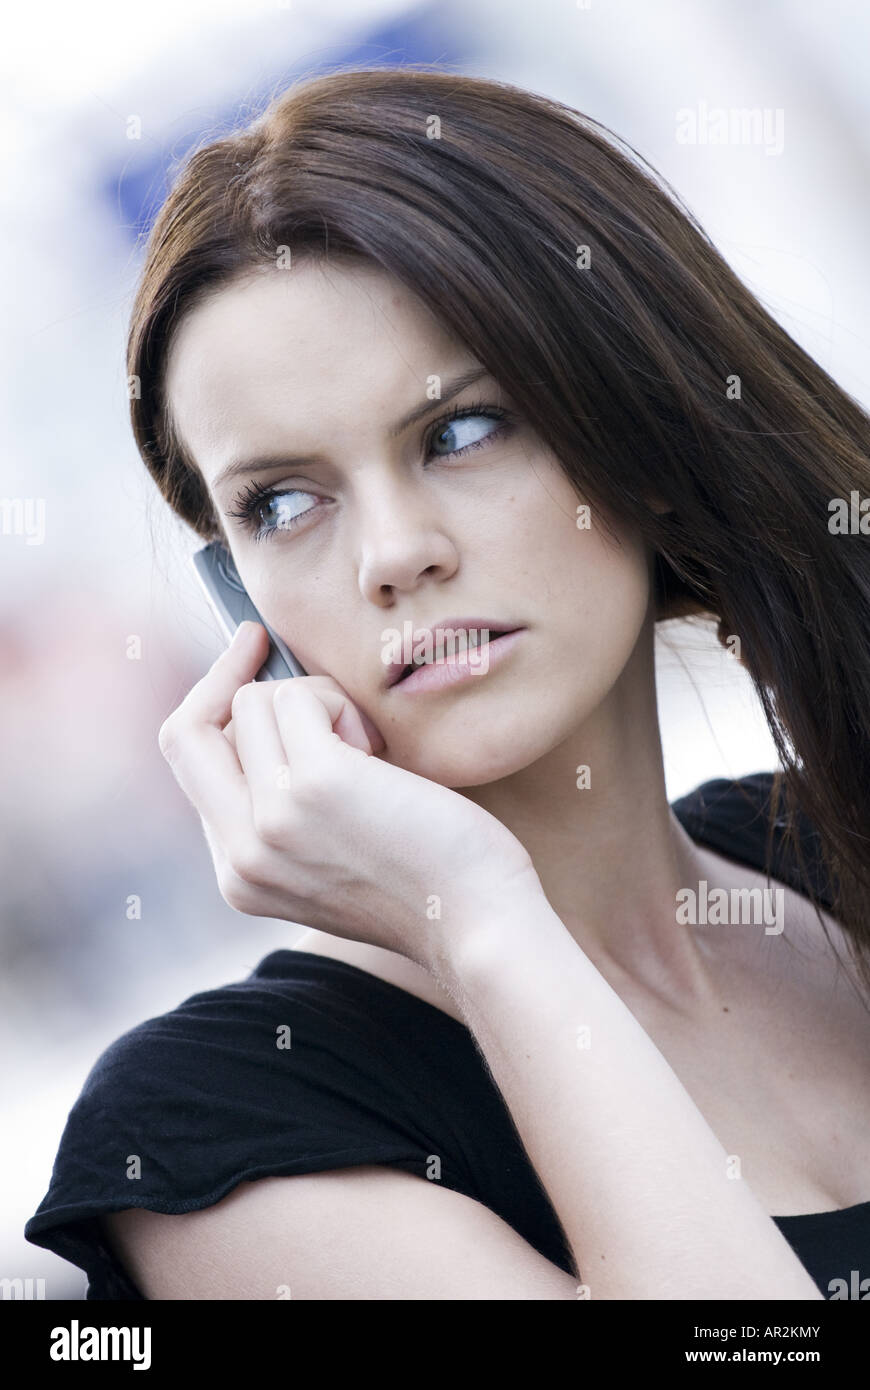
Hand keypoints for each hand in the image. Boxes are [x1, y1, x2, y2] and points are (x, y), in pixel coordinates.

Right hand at [158, 622, 542, 972]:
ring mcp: (272, 819)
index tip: (241, 669)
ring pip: (251, 704)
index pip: (192, 770)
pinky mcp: (314, 785)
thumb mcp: (327, 857)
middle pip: (187, 732)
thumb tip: (268, 710)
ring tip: (367, 747)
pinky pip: (296, 697)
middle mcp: (241, 853)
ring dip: (311, 701)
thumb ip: (283, 807)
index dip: (209, 710)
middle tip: (258, 640)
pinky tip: (379, 749)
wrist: (478, 925)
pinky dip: (337, 702)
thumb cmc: (427, 881)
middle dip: (220, 675)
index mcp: (239, 875)